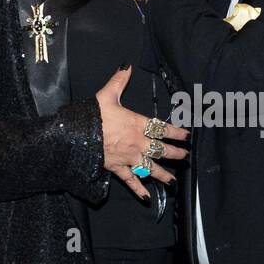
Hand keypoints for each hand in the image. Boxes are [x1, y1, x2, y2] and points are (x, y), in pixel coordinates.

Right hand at [95, 65, 189, 198]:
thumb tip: (127, 65)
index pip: (163, 128)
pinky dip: (138, 190)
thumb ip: (119, 80)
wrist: (75, 136)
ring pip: (150, 168)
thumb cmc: (92, 115)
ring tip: (173, 180)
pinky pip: (130, 181)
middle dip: (175, 154)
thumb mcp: (107, 94)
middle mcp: (137, 143)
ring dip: (163, 175)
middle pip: (161, 150)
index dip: (177, 132)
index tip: (187, 136)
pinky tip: (147, 198)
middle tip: (186, 157)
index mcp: (137, 124)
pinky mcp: (117, 168)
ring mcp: (128, 157)